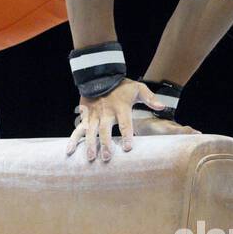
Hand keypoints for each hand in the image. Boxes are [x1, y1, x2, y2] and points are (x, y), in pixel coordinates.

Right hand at [65, 78, 191, 162]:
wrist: (99, 75)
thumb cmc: (121, 86)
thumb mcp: (138, 88)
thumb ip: (150, 98)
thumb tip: (162, 107)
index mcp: (120, 108)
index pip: (125, 124)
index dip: (127, 136)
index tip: (128, 148)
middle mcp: (106, 112)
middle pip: (105, 130)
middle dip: (105, 144)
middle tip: (107, 157)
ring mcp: (94, 115)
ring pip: (90, 132)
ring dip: (90, 145)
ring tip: (91, 158)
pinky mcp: (85, 117)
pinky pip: (78, 129)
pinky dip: (73, 140)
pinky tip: (70, 151)